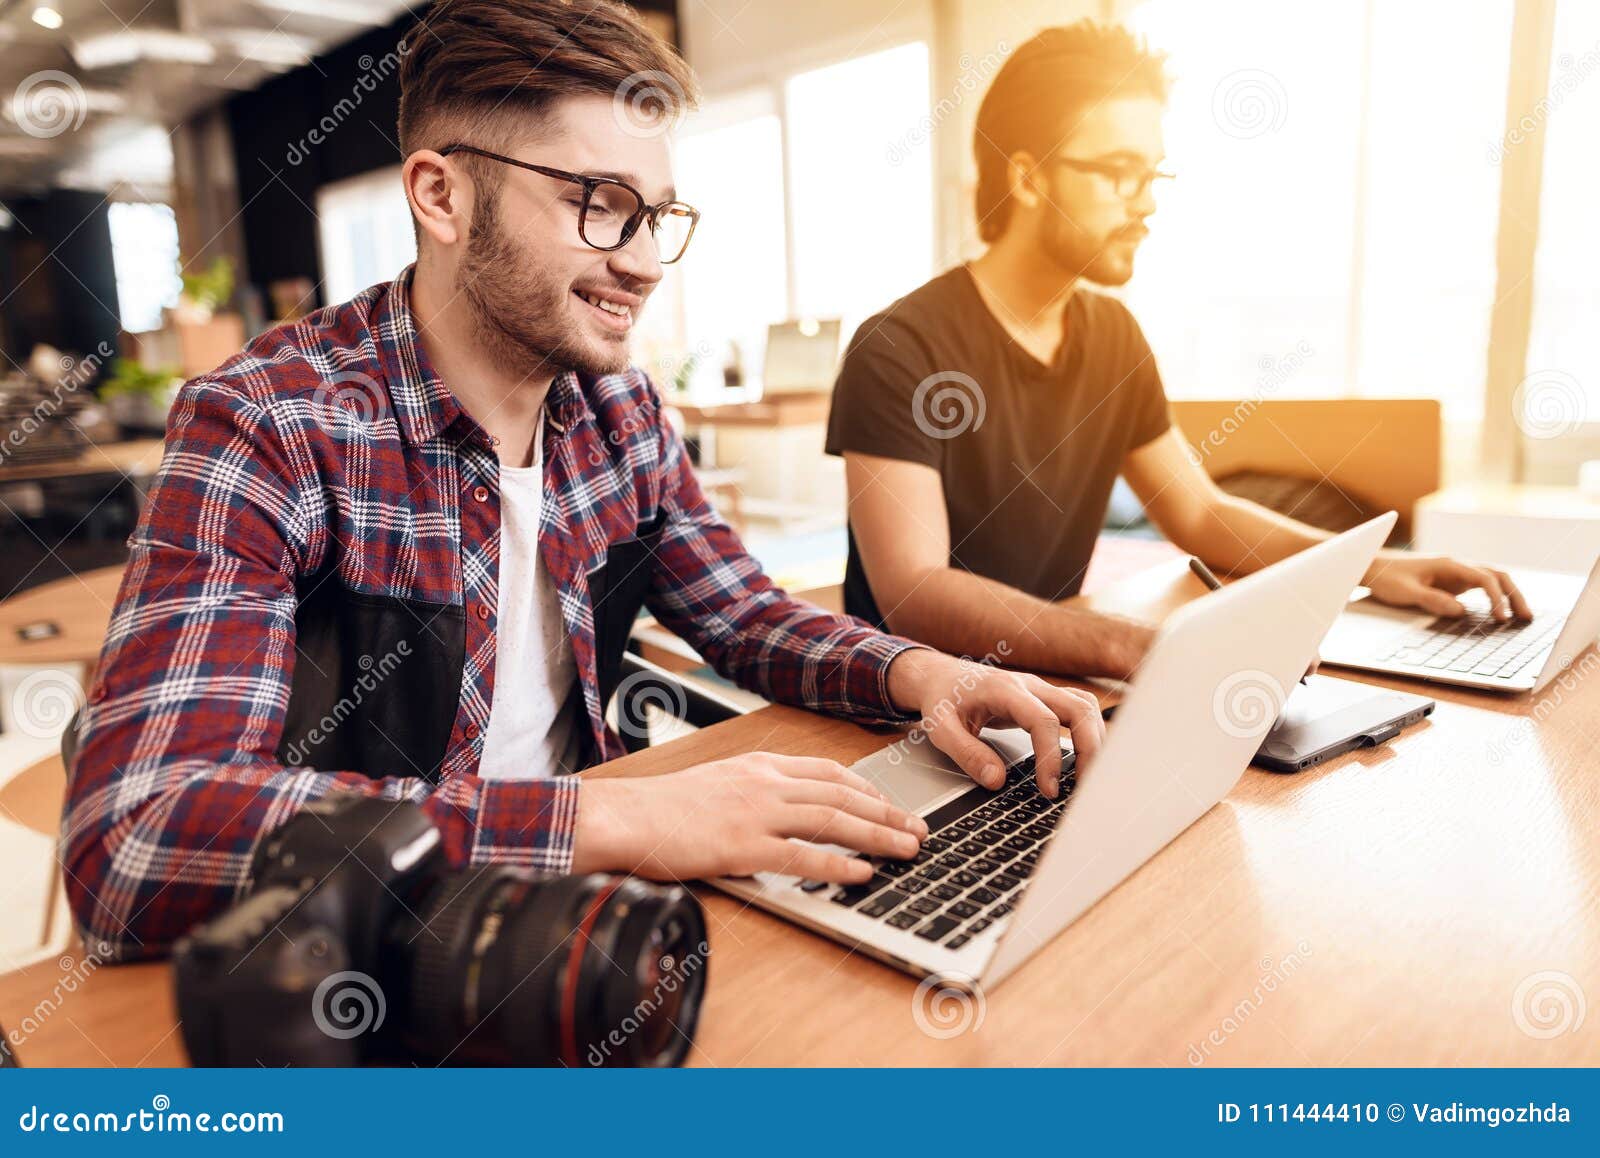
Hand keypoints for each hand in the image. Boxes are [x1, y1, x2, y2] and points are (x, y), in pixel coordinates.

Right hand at [572, 753, 928, 883]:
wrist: (624, 816)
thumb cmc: (662, 808)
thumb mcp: (716, 783)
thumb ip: (754, 794)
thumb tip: (784, 815)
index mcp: (759, 765)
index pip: (828, 772)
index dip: (867, 788)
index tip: (891, 803)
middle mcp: (764, 783)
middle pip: (842, 794)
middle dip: (887, 812)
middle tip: (919, 829)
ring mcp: (756, 813)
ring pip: (833, 820)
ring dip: (878, 835)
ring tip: (908, 849)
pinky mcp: (743, 846)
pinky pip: (802, 856)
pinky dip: (837, 865)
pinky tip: (862, 873)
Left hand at [886, 648, 1105, 798]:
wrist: (941, 676)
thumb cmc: (941, 698)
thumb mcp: (940, 728)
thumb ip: (966, 753)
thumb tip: (997, 781)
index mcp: (1004, 690)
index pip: (1043, 720)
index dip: (1051, 756)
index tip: (1048, 789)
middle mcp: (1030, 685)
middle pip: (1079, 709)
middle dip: (1090, 749)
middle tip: (1083, 788)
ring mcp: (1041, 689)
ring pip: (1086, 706)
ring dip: (1095, 740)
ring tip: (1087, 777)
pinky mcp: (1045, 698)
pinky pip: (1079, 708)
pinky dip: (1089, 731)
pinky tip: (1084, 758)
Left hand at [1363, 554, 1531, 621]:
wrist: (1373, 567)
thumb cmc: (1387, 578)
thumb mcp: (1407, 592)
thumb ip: (1433, 600)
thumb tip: (1461, 611)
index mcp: (1449, 564)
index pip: (1484, 579)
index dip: (1496, 598)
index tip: (1501, 618)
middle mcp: (1457, 566)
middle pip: (1497, 576)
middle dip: (1514, 595)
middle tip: (1526, 617)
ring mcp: (1456, 573)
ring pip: (1492, 580)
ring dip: (1507, 595)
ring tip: (1520, 616)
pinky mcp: (1452, 582)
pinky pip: (1480, 587)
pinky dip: (1494, 597)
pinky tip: (1500, 612)